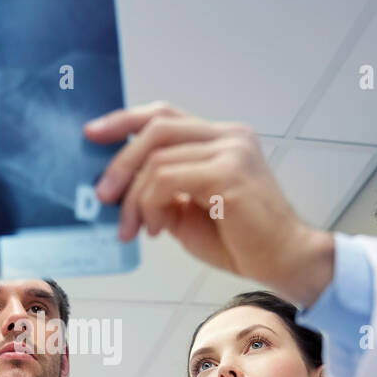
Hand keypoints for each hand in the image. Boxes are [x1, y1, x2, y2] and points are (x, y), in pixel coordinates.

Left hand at [85, 102, 334, 306]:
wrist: (284, 260)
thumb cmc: (242, 240)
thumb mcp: (189, 210)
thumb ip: (161, 190)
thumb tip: (119, 188)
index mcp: (221, 139)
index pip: (165, 116)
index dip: (125, 121)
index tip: (91, 134)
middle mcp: (229, 136)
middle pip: (156, 129)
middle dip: (121, 163)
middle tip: (103, 197)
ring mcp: (231, 151)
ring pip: (157, 160)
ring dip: (135, 199)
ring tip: (134, 229)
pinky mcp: (229, 173)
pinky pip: (167, 180)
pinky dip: (150, 206)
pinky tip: (156, 229)